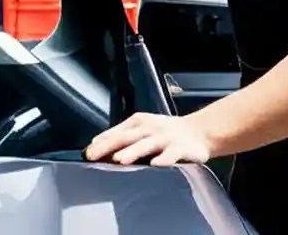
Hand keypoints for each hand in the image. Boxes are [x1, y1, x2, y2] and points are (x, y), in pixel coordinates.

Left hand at [83, 112, 211, 166]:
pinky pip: (172, 154)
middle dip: (109, 146)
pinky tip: (156, 165)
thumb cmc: (165, 133)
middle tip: (93, 156)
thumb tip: (95, 144)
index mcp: (138, 123)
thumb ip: (121, 135)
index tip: (87, 153)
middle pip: (127, 137)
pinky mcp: (182, 149)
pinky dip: (164, 159)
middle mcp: (150, 129)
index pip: (116, 132)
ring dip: (133, 151)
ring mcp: (166, 138)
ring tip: (119, 160)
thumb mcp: (142, 128)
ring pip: (147, 145)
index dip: (101, 142)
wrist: (200, 131)